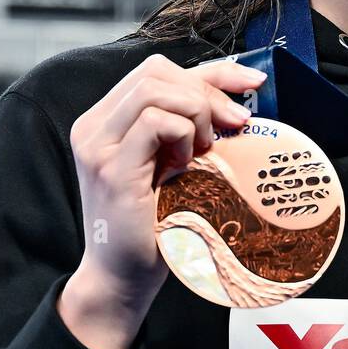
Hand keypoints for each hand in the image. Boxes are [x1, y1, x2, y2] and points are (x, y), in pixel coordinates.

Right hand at [59, 54, 266, 348]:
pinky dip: (183, 136)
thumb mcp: (178, 161)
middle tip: (233, 126)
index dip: (212, 70)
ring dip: (195, 113)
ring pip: (154, 88)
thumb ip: (193, 125)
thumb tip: (242, 92)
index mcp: (107, 119)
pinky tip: (185, 166)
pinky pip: (155, 122)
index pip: (159, 69)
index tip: (253, 84)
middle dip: (206, 91)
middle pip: (155, 70)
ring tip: (204, 151)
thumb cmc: (157, 223)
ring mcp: (97, 145)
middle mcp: (94, 126)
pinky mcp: (110, 167)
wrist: (124, 278)